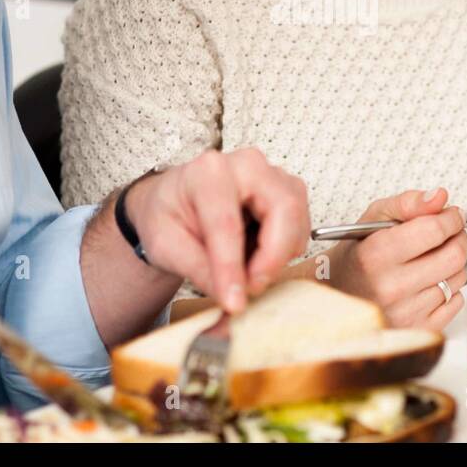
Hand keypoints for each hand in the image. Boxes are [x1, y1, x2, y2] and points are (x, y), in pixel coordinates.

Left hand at [125, 148, 309, 312]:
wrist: (176, 202)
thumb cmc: (169, 215)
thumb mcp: (165, 245)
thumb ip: (197, 269)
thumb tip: (229, 296)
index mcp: (208, 172)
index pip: (227, 222)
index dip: (231, 267)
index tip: (234, 301)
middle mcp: (247, 165)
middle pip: (282, 209)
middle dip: (272, 257)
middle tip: (251, 288)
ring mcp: (273, 176)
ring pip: (298, 219)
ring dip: (279, 256)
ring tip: (247, 272)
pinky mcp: (289, 192)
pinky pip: (301, 226)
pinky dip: (283, 251)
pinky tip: (256, 256)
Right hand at [326, 189, 466, 330]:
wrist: (338, 295)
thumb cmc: (357, 255)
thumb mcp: (373, 218)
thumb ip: (407, 203)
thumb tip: (439, 198)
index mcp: (375, 255)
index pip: (434, 230)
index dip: (451, 217)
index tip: (452, 214)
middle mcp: (389, 288)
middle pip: (453, 256)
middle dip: (458, 238)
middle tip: (451, 232)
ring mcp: (405, 313)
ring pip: (457, 279)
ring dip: (453, 263)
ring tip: (433, 258)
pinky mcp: (417, 330)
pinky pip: (456, 302)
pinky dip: (450, 288)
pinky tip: (430, 282)